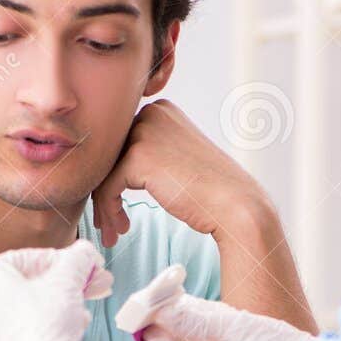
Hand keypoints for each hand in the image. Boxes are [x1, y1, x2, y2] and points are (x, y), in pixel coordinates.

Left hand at [0, 240, 121, 340]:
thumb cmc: (46, 325)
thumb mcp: (67, 281)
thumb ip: (77, 259)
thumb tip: (85, 252)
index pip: (10, 260)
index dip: (38, 255)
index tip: (64, 261)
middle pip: (32, 283)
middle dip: (66, 276)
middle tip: (92, 276)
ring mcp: (10, 337)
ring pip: (42, 307)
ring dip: (69, 298)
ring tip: (95, 296)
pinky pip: (44, 331)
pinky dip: (64, 322)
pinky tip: (81, 324)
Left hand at [92, 99, 270, 246]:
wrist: (236, 205)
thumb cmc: (210, 190)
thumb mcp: (177, 158)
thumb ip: (150, 152)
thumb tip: (110, 168)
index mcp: (162, 109)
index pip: (120, 142)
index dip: (113, 175)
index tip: (117, 204)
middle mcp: (152, 113)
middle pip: (109, 156)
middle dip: (106, 192)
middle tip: (111, 223)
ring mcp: (144, 132)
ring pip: (104, 173)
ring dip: (105, 207)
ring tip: (114, 231)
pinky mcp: (138, 156)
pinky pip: (107, 187)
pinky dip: (109, 211)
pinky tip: (122, 229)